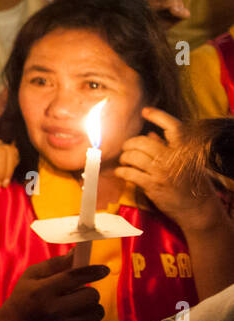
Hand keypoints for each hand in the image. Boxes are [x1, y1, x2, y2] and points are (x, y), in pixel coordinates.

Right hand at [0, 253, 108, 320]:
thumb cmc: (23, 297)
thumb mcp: (32, 275)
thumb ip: (55, 263)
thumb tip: (77, 252)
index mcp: (42, 291)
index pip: (74, 277)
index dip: (92, 271)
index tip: (104, 269)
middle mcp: (54, 311)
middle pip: (91, 295)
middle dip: (88, 290)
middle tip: (79, 290)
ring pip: (97, 311)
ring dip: (90, 305)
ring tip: (76, 304)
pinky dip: (88, 319)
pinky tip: (74, 317)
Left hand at [115, 107, 219, 230]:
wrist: (198, 209)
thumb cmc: (190, 183)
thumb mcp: (186, 162)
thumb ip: (169, 148)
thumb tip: (152, 135)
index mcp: (185, 150)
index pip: (173, 126)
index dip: (158, 116)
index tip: (146, 111)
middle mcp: (175, 158)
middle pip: (143, 141)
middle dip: (130, 144)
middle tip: (127, 148)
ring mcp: (163, 172)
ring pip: (133, 156)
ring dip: (125, 158)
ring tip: (125, 161)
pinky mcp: (153, 185)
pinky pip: (129, 173)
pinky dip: (122, 171)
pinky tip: (121, 172)